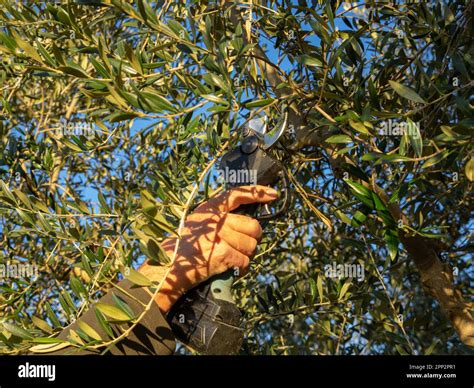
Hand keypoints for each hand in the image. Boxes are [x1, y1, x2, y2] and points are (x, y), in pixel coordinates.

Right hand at [138, 185, 278, 312]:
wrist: (168, 269)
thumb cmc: (184, 250)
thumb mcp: (198, 225)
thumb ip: (219, 220)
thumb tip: (248, 225)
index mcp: (209, 209)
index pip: (236, 194)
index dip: (257, 192)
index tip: (273, 194)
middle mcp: (216, 219)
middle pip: (253, 226)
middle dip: (253, 239)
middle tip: (242, 247)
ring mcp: (220, 235)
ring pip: (251, 245)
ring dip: (246, 256)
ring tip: (232, 260)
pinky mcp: (223, 253)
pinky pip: (245, 261)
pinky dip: (242, 269)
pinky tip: (232, 271)